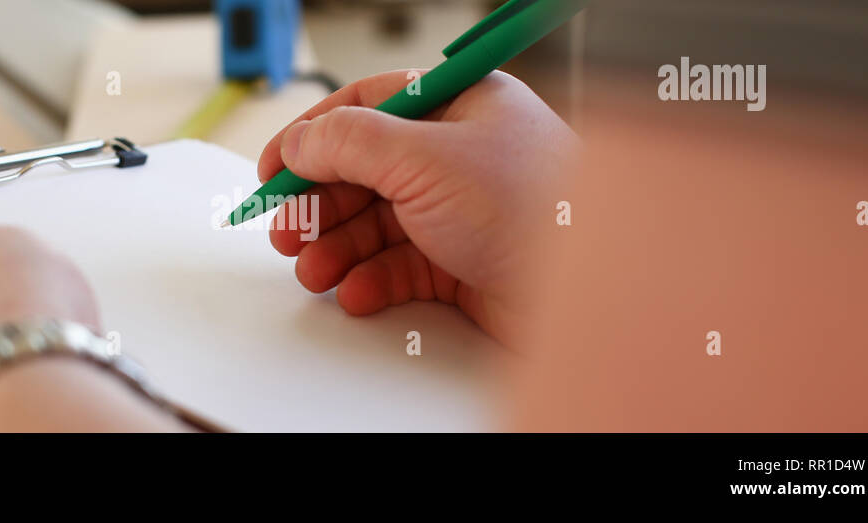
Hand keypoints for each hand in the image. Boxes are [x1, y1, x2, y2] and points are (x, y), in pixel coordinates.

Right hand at [258, 70, 576, 344]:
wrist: (594, 290)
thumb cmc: (534, 206)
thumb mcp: (424, 157)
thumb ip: (349, 143)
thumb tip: (301, 140)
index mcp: (459, 105)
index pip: (368, 108)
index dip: (314, 138)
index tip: (274, 170)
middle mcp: (460, 155)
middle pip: (365, 172)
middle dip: (320, 203)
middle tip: (285, 230)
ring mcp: (461, 211)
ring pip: (377, 224)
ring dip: (337, 247)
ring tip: (314, 269)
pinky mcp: (463, 264)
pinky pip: (399, 267)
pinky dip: (371, 280)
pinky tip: (356, 291)